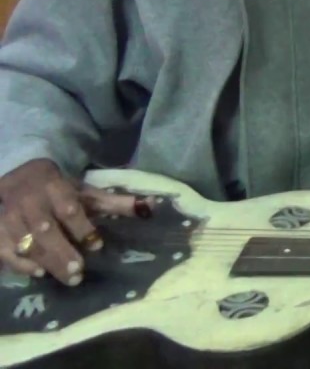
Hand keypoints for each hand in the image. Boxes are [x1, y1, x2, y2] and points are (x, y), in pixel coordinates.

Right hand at [0, 159, 146, 284]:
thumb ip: (116, 203)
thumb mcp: (86, 192)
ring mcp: (9, 217)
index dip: (82, 228)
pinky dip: (19, 263)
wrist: (19, 176)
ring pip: (24, 242)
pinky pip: (4, 250)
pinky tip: (37, 273)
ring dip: (45, 261)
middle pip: (45, 230)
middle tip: (79, 272)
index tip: (96, 245)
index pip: (68, 209)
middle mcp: (30, 202)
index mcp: (55, 188)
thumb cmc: (60, 190)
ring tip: (66, 277)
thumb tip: (151, 205)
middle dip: (63, 252)